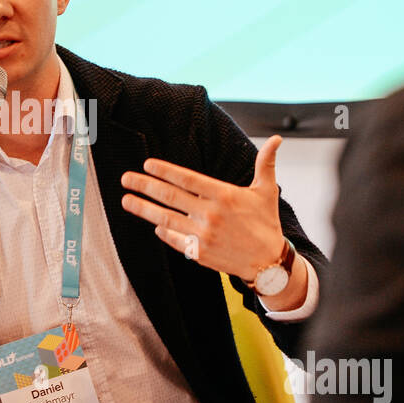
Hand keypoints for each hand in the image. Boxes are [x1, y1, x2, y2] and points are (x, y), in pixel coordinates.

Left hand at [119, 135, 284, 281]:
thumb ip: (266, 163)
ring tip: (126, 200)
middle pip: (170, 197)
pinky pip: (175, 239)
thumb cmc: (266, 223)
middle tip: (126, 178)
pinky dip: (162, 231)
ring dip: (143, 209)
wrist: (269, 263)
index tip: (147, 164)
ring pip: (166, 219)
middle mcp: (211, 214)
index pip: (187, 179)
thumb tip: (277, 139)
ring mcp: (203, 235)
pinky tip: (154, 225)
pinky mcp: (200, 253)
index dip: (165, 171)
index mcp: (224, 195)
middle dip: (144, 186)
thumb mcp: (266, 191)